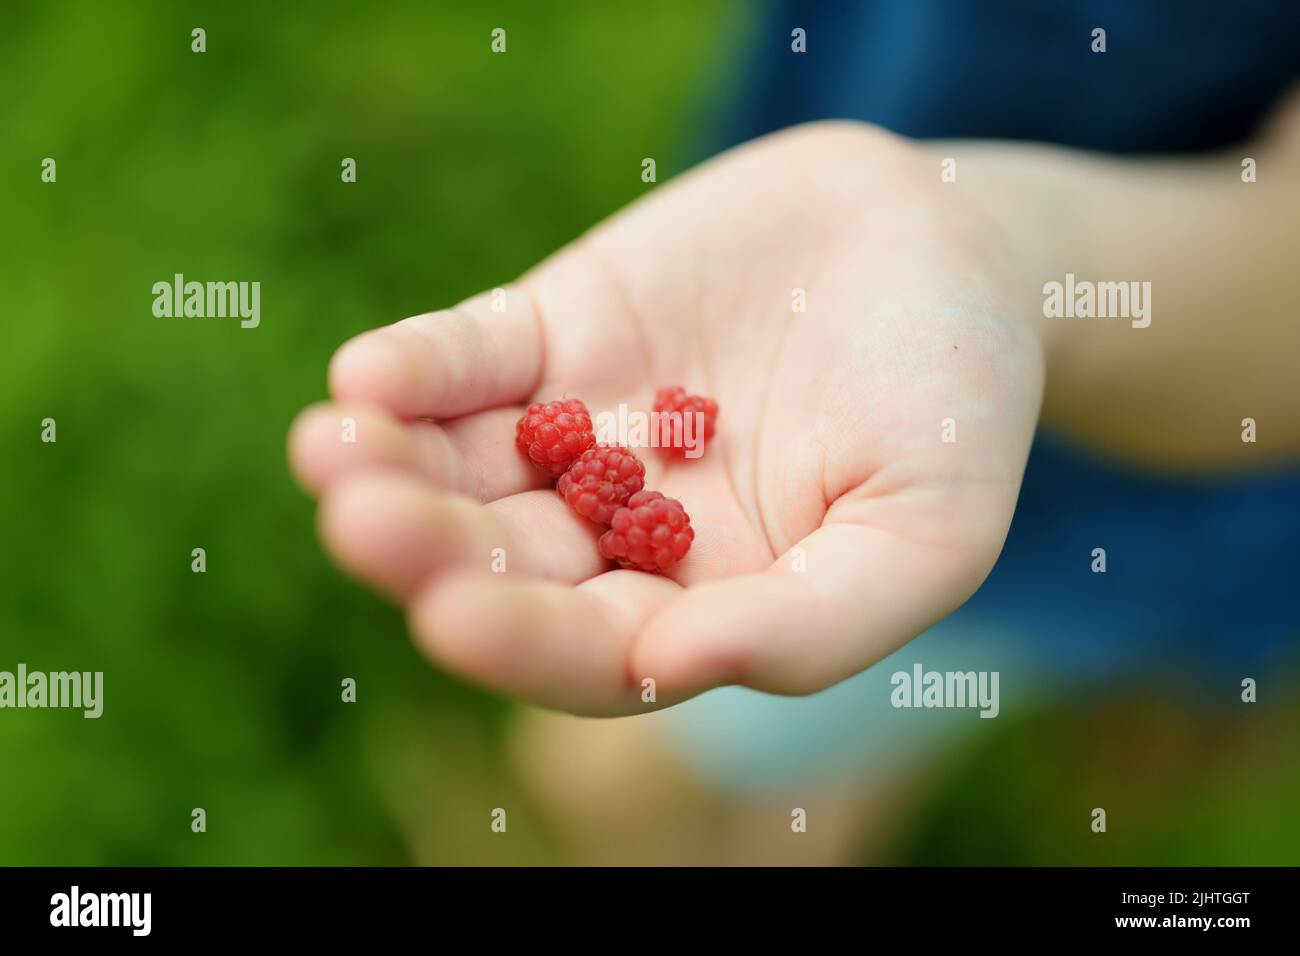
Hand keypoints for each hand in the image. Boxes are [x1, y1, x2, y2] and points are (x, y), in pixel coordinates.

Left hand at [288, 122, 1043, 714]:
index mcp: (697, 604)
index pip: (588, 649)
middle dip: (427, 548)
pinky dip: (420, 366)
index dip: (520, 642)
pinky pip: (473, 357)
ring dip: (390, 463)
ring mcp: (578, 429)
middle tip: (359, 520)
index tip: (450, 622)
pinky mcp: (558, 330)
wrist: (947, 246)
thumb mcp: (930, 532)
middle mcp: (620, 530)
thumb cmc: (959, 406)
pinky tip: (370, 375)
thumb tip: (672, 663)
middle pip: (501, 560)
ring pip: (460, 466)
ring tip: (334, 447)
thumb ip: (818, 621)